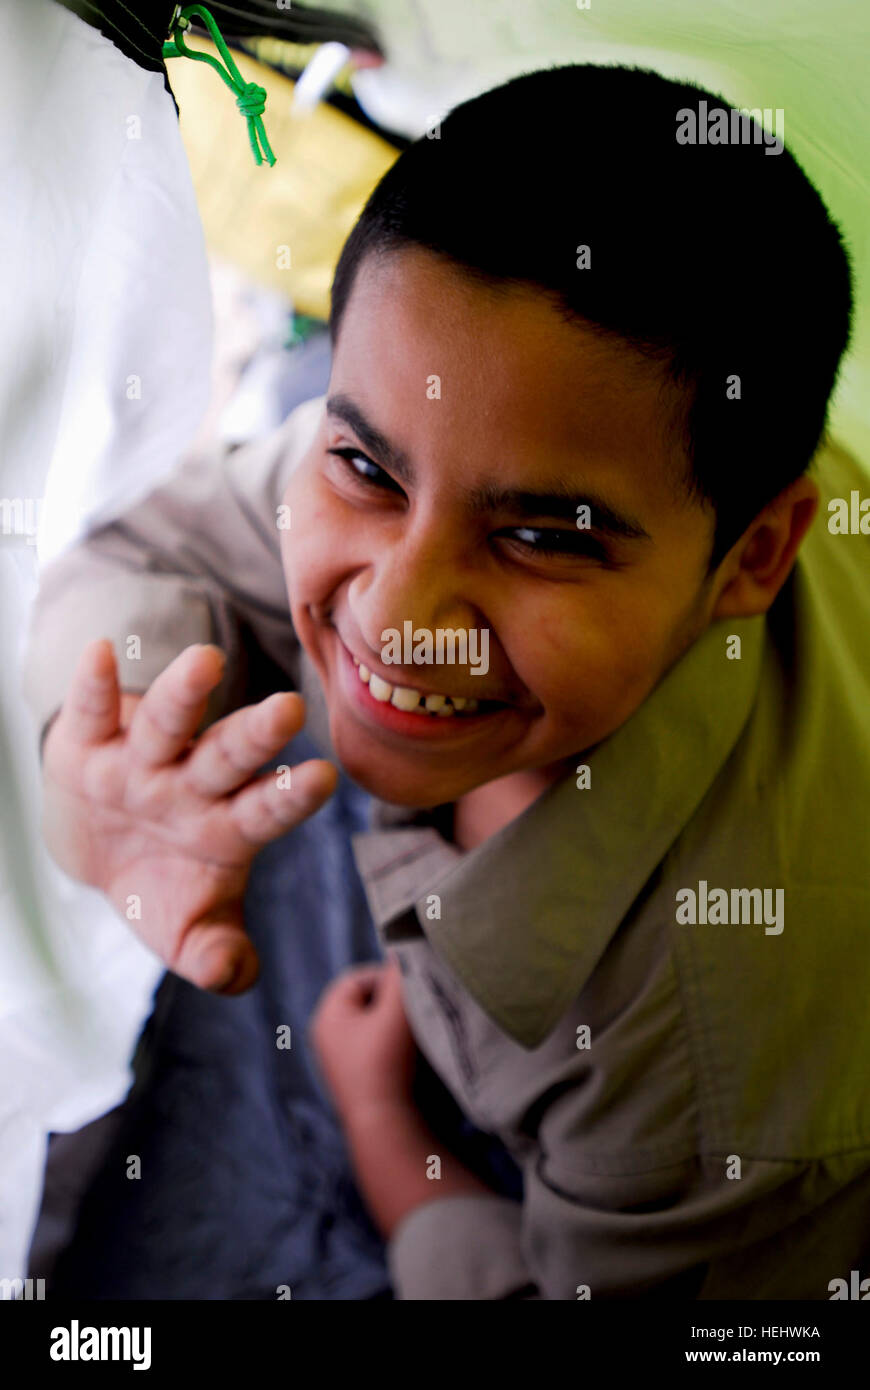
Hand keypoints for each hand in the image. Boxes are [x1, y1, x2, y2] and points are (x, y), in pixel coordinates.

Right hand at [42, 638, 337, 992]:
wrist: (94, 853)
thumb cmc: (160, 886)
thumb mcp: (182, 930)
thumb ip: (213, 955)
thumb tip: (232, 974)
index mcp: (227, 826)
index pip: (265, 810)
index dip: (291, 796)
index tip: (325, 776)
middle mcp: (193, 782)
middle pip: (229, 755)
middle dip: (256, 734)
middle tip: (291, 707)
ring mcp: (143, 758)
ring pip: (169, 721)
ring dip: (185, 692)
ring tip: (207, 660)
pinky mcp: (90, 742)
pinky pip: (95, 710)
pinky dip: (96, 684)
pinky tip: (103, 653)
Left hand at [309, 956, 417, 1121]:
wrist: (388, 1127)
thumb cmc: (387, 1061)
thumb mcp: (397, 1006)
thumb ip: (401, 971)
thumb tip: (405, 947)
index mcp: (326, 1018)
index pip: (358, 978)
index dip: (387, 978)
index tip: (411, 991)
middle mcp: (329, 1040)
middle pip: (368, 1003)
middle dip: (395, 1003)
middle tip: (417, 1010)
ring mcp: (345, 1065)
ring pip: (379, 1028)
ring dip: (401, 1027)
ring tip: (419, 1034)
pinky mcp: (364, 1084)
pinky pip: (383, 1052)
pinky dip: (400, 1049)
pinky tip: (417, 1057)